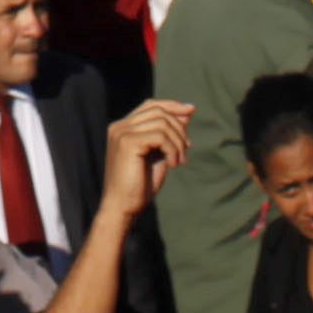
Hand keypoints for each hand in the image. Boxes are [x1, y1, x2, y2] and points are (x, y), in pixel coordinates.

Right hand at [97, 95, 195, 216]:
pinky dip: (172, 149)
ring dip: (178, 141)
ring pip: (162, 122)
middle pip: (158, 111)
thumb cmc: (140, 185)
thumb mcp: (158, 155)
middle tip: (187, 148)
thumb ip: (168, 136)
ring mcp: (122, 133)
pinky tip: (174, 165)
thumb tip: (186, 116)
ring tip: (180, 160)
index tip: (192, 111)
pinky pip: (160, 136)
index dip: (172, 105)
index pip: (151, 105)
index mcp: (123, 128)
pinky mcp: (127, 143)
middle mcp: (120, 126)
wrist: (123, 207)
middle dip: (179, 127)